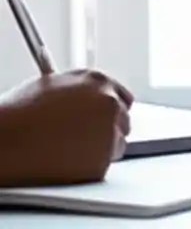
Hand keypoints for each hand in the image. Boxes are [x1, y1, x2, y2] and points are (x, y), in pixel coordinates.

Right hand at [0, 70, 132, 186]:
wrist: (2, 140)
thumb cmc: (16, 115)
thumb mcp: (49, 86)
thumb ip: (76, 90)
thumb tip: (85, 97)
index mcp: (96, 80)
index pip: (122, 96)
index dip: (111, 110)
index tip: (107, 119)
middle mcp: (108, 101)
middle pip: (123, 119)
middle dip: (107, 130)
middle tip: (84, 139)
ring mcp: (108, 128)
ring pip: (117, 142)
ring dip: (100, 148)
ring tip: (66, 149)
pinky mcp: (103, 156)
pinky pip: (105, 163)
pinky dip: (91, 165)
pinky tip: (66, 161)